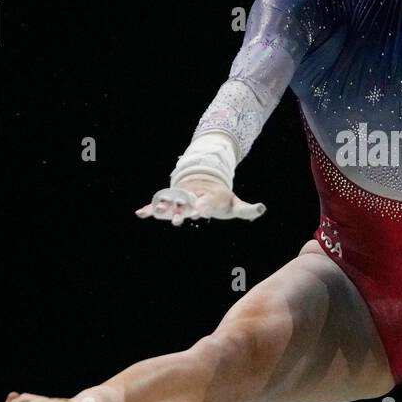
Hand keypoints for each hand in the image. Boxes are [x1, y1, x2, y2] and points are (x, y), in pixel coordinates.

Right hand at [134, 175, 265, 224]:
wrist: (207, 181)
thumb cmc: (222, 198)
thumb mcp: (235, 204)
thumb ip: (247, 209)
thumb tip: (262, 208)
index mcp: (210, 198)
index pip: (206, 204)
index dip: (202, 208)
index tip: (197, 214)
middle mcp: (194, 196)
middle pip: (187, 205)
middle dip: (181, 212)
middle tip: (175, 221)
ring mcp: (182, 197)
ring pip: (171, 203)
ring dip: (162, 208)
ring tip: (151, 214)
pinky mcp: (173, 200)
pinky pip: (160, 203)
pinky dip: (151, 208)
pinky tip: (140, 213)